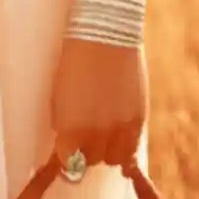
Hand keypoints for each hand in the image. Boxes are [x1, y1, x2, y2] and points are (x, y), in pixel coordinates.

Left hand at [49, 38, 145, 173]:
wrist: (106, 36)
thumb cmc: (75, 62)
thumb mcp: (59, 96)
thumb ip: (64, 125)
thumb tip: (67, 147)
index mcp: (69, 128)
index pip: (67, 163)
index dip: (67, 158)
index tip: (67, 153)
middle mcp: (94, 134)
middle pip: (90, 161)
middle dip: (85, 151)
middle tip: (84, 136)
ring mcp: (118, 129)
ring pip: (113, 159)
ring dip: (107, 150)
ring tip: (104, 135)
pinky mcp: (138, 120)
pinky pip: (132, 149)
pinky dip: (126, 149)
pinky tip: (124, 150)